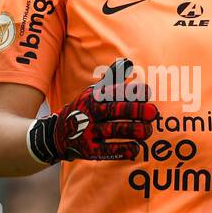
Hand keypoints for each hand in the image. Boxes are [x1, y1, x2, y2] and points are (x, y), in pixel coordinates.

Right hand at [27, 58, 158, 162]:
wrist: (58, 134)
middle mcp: (90, 113)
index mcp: (93, 97)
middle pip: (114, 110)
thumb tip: (128, 62)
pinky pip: (108, 150)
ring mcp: (88, 132)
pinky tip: (136, 148)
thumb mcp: (94, 92)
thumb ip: (112, 78)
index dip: (131, 92)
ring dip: (133, 130)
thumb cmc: (85, 109)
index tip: (147, 92)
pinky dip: (123, 149)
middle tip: (153, 112)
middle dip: (135, 111)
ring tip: (148, 131)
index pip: (114, 93)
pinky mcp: (89, 150)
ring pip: (113, 130)